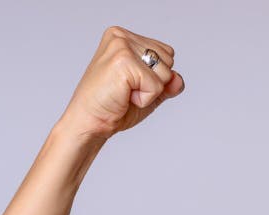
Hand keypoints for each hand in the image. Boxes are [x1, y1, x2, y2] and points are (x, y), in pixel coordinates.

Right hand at [56, 26, 183, 141]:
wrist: (90, 123)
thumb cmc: (113, 107)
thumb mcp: (148, 93)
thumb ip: (167, 83)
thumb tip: (178, 79)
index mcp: (124, 37)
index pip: (166, 52)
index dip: (156, 76)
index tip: (130, 84)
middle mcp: (121, 37)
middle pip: (169, 60)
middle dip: (154, 83)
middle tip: (126, 91)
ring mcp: (122, 46)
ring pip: (165, 73)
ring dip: (149, 92)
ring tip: (124, 93)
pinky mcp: (123, 61)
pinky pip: (156, 85)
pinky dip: (145, 99)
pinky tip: (124, 97)